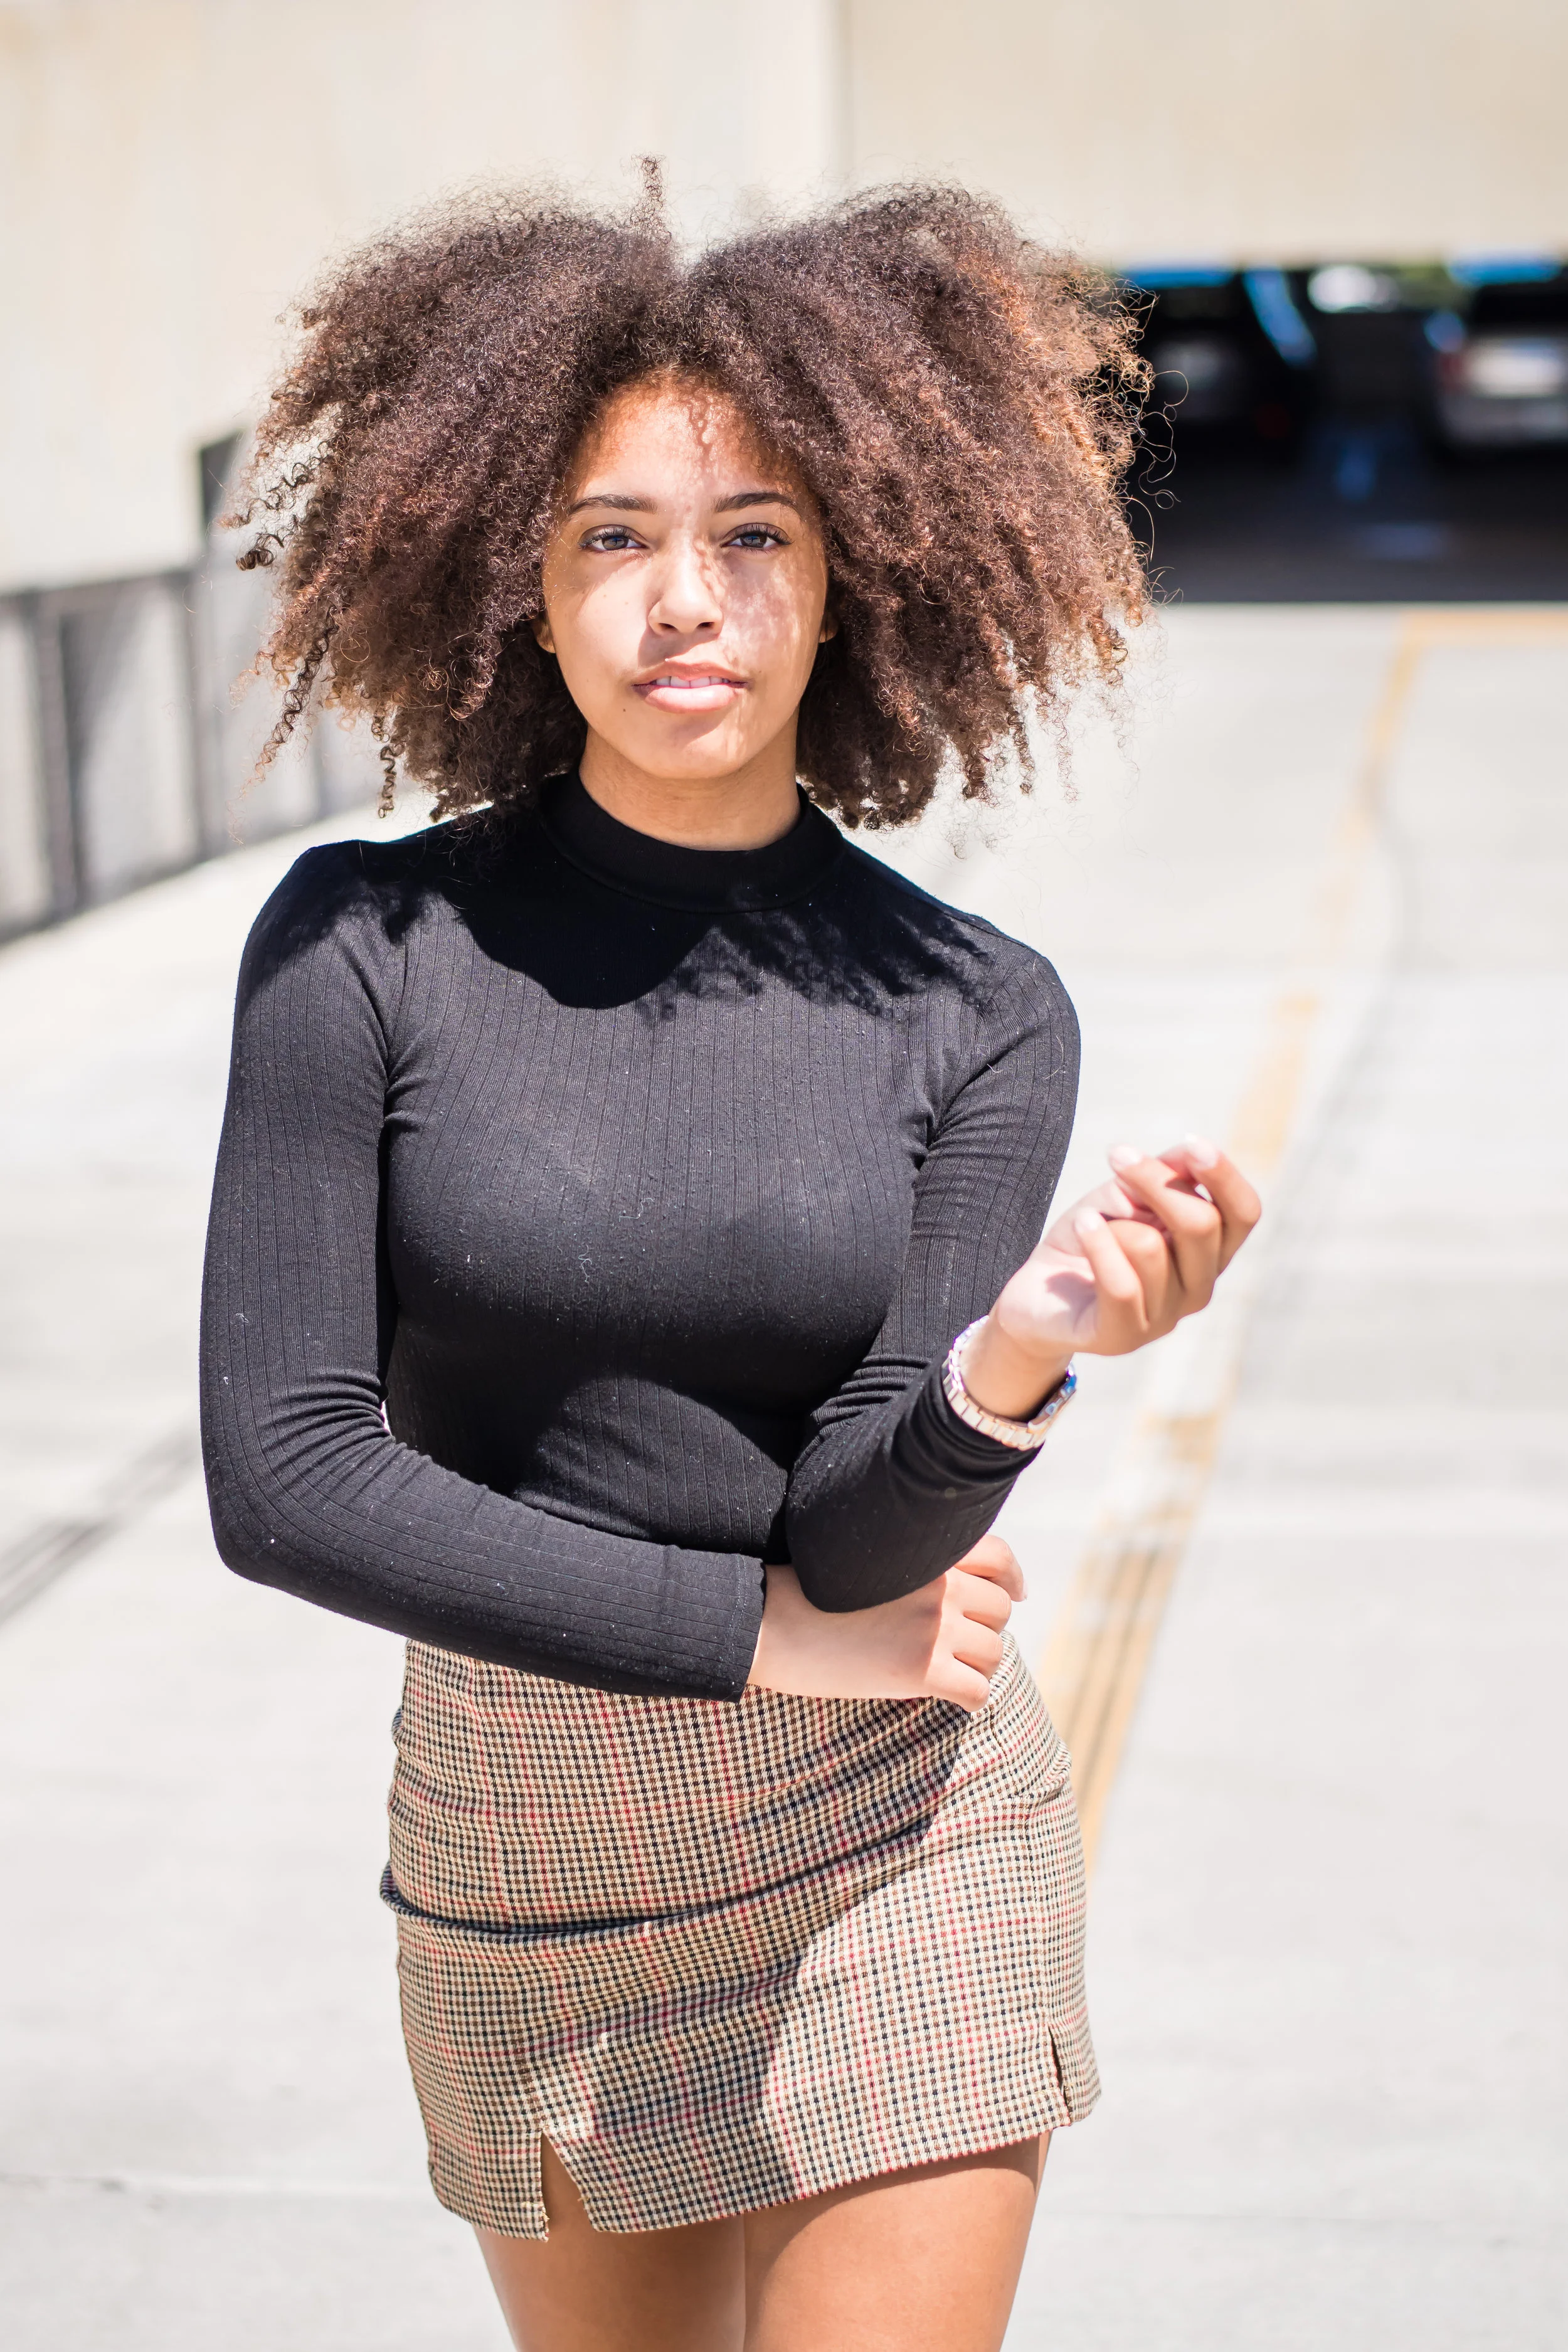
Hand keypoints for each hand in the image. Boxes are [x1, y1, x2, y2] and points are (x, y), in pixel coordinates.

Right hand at [748, 1535, 1023, 1712]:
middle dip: (986, 1628)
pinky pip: (977, 1692)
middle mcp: (939, 1584)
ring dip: (978, 1665)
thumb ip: (908, 1560)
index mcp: (925, 1550)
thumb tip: (944, 1583)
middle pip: (999, 1610)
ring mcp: (934, 1627)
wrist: (767, 1622)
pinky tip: (950, 1698)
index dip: (1011, 1577)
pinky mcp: (922, 1671)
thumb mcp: (862, 1558)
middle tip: (963, 1643)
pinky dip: (970, 1698)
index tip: (1014, 1593)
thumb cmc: (801, 1589)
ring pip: (994, 1653)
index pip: (997, 1555)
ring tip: (951, 1672)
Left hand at [961, 1136, 1261, 1417]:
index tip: (1193, 1143)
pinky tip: (1083, 1228)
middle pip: (1201, 1224)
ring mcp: (1164, 1319)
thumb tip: (1194, 1150)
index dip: (1225, 1177)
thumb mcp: (1127, 1194)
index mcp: (1210, 1252)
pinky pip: (1119, 1283)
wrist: (1040, 1292)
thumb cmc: (1094, 1237)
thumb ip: (1167, 1173)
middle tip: (1116, 1156)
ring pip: (1151, 1247)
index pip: (1244, 1214)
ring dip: (1112, 1222)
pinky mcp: (1123, 1337)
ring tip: (1090, 1223)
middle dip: (1154, 1181)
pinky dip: (1096, 1244)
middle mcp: (1198, 1289)